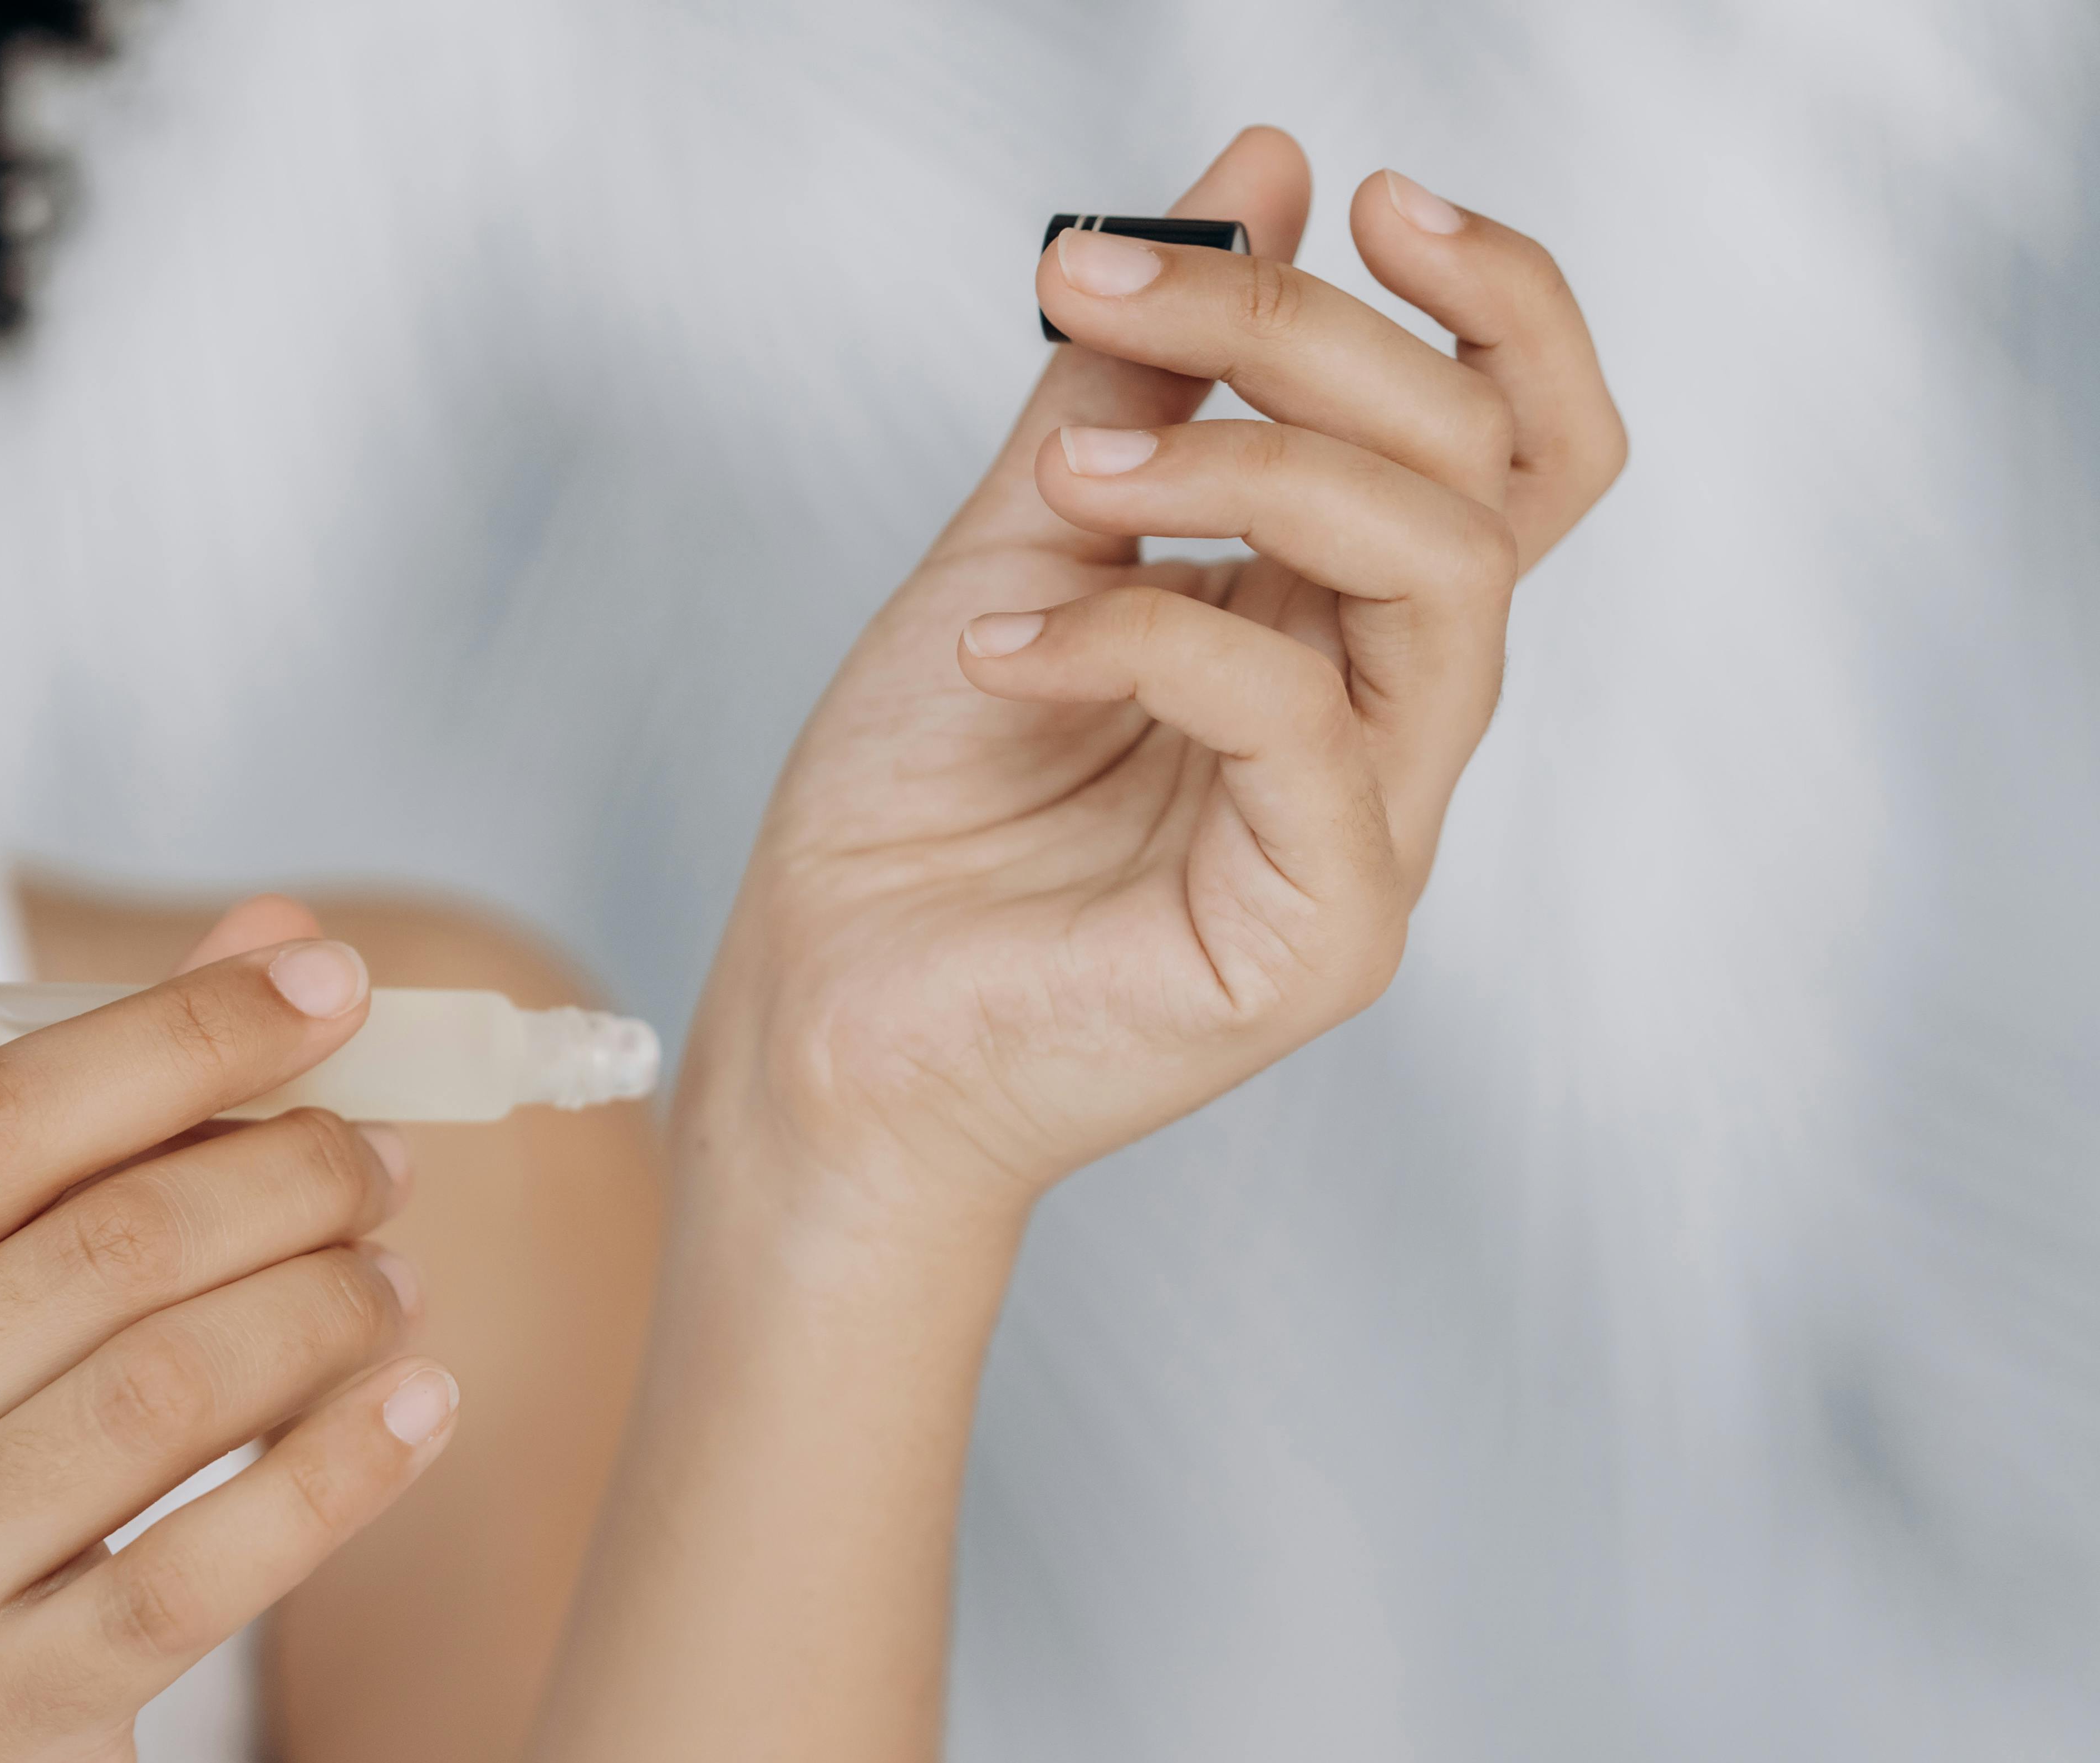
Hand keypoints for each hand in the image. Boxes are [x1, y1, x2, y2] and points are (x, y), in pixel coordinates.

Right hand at [0, 934, 457, 1762]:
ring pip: (170, 1392)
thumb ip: (90, 1135)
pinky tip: (423, 1405)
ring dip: (327, 1310)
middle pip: (105, 1245)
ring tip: (398, 1284)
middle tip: (389, 1164)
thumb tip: (277, 938)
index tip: (335, 982)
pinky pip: (206, 1570)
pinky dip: (341, 1470)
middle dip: (286, 1177)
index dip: (182, 1034)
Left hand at [686, 126, 1624, 1223]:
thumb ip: (1136, 378)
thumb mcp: (1017, 540)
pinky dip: (1141, 629)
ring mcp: (1372, 837)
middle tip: (1114, 294)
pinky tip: (1000, 640)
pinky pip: (1294, 717)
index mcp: (1342, 632)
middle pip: (1481, 473)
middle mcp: (1389, 728)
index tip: (1348, 193)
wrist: (815, 1021)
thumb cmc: (911, 813)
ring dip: (1246, 465)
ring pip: (1434, 574)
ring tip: (1071, 468)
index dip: (1488, 301)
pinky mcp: (1320, 932)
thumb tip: (1260, 171)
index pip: (1515, 443)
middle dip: (1309, 340)